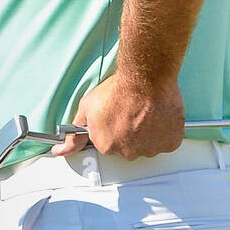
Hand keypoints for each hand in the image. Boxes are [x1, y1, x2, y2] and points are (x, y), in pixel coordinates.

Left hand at [53, 72, 185, 160]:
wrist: (144, 77)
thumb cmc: (118, 90)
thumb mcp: (86, 109)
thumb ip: (73, 135)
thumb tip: (60, 150)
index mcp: (106, 146)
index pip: (109, 143)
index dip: (113, 127)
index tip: (116, 115)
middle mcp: (128, 152)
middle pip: (129, 146)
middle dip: (130, 131)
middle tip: (131, 111)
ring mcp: (150, 148)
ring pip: (149, 144)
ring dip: (148, 131)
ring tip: (145, 110)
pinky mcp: (169, 142)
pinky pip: (167, 141)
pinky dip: (165, 130)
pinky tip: (158, 114)